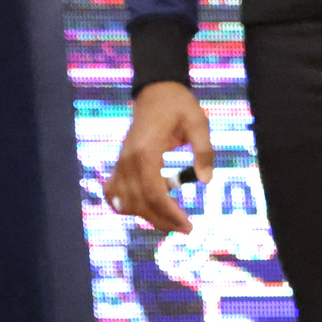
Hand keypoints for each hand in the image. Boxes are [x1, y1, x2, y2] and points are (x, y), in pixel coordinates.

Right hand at [105, 83, 213, 233]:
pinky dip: (126, 206)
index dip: (170, 213)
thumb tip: (207, 180)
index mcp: (146, 151)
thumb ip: (204, 151)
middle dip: (163, 220)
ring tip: (172, 221)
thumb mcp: (199, 123)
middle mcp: (128, 160)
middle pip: (140, 203)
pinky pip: (114, 193)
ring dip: (147, 216)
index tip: (188, 225)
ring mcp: (121, 162)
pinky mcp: (120, 164)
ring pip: (126, 202)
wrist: (156, 92)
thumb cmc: (179, 105)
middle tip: (187, 229)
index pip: (154, 193)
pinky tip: (145, 211)